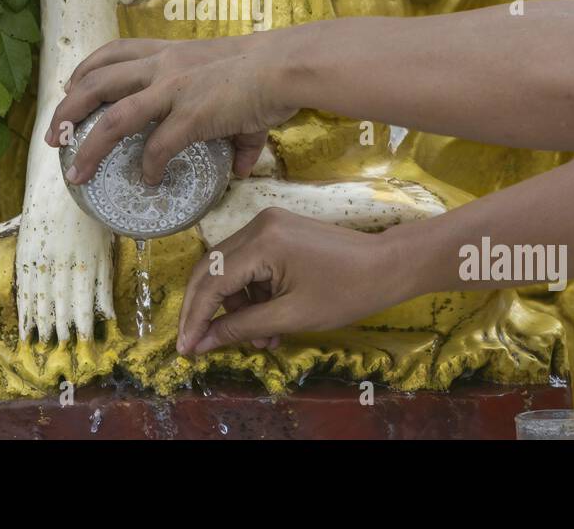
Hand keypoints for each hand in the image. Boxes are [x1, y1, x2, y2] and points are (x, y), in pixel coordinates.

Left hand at [14, 193, 114, 340]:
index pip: (30, 294)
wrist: (72, 182)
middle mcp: (54, 263)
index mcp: (33, 255)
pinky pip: (103, 284)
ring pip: (78, 298)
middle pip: (53, 301)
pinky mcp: (101, 255)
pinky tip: (106, 318)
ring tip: (79, 340)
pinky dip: (104, 302)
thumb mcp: (27, 213)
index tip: (30, 337)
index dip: (31, 318)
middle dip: (54, 326)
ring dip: (78, 322)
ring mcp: (79, 261)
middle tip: (55, 345)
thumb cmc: (51, 197)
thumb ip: (9, 228)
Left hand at [46, 33, 298, 185]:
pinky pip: (158, 147)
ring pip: (114, 117)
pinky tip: (150, 181)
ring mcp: (174, 90)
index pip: (113, 51)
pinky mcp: (191, 115)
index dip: (85, 70)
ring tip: (77, 171)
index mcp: (169, 53)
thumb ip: (232, 131)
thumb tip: (240, 168)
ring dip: (89, 146)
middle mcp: (162, 67)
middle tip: (55, 137)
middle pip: (96, 82)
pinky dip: (149, 166)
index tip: (70, 88)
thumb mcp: (234, 86)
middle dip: (68, 109)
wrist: (284, 66)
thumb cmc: (265, 71)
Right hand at [176, 207, 406, 355]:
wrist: (387, 266)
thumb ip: (241, 327)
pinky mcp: (278, 230)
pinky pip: (250, 263)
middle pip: (211, 269)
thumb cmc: (346, 292)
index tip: (185, 349)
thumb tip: (202, 342)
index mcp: (262, 242)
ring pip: (230, 268)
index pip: (212, 281)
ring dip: (234, 306)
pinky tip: (268, 321)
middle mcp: (258, 224)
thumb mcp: (291, 316)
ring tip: (257, 339)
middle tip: (199, 344)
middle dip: (204, 310)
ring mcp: (268, 223)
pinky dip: (251, 293)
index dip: (195, 317)